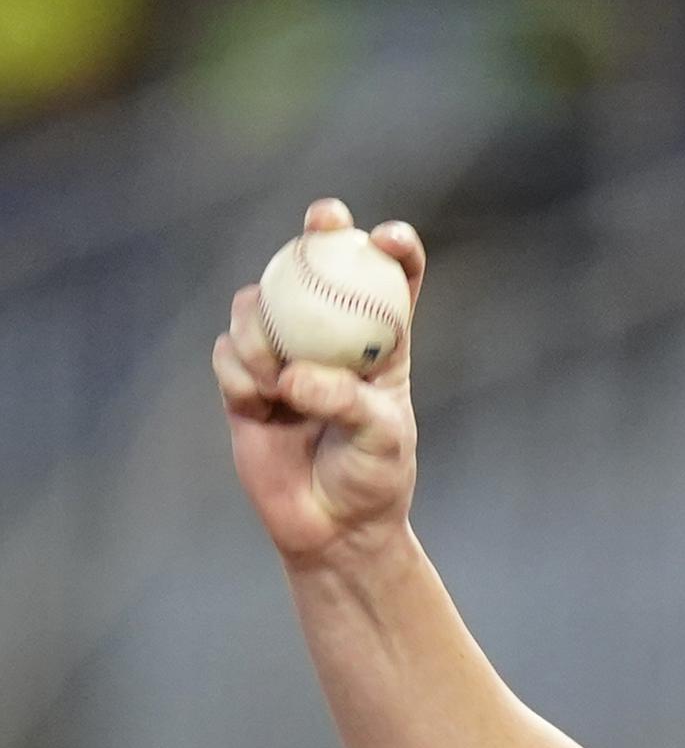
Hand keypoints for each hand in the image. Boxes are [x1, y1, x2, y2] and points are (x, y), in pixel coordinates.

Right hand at [209, 200, 426, 564]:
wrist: (333, 528)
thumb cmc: (373, 479)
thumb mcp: (380, 439)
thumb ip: (343, 400)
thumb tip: (292, 375)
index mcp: (381, 346)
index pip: (391, 284)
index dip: (392, 250)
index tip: (386, 236)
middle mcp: (329, 341)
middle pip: (316, 269)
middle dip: (317, 233)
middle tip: (323, 219)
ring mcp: (283, 357)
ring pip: (258, 305)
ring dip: (262, 326)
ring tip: (278, 379)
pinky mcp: (245, 382)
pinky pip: (228, 353)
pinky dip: (240, 371)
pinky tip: (258, 401)